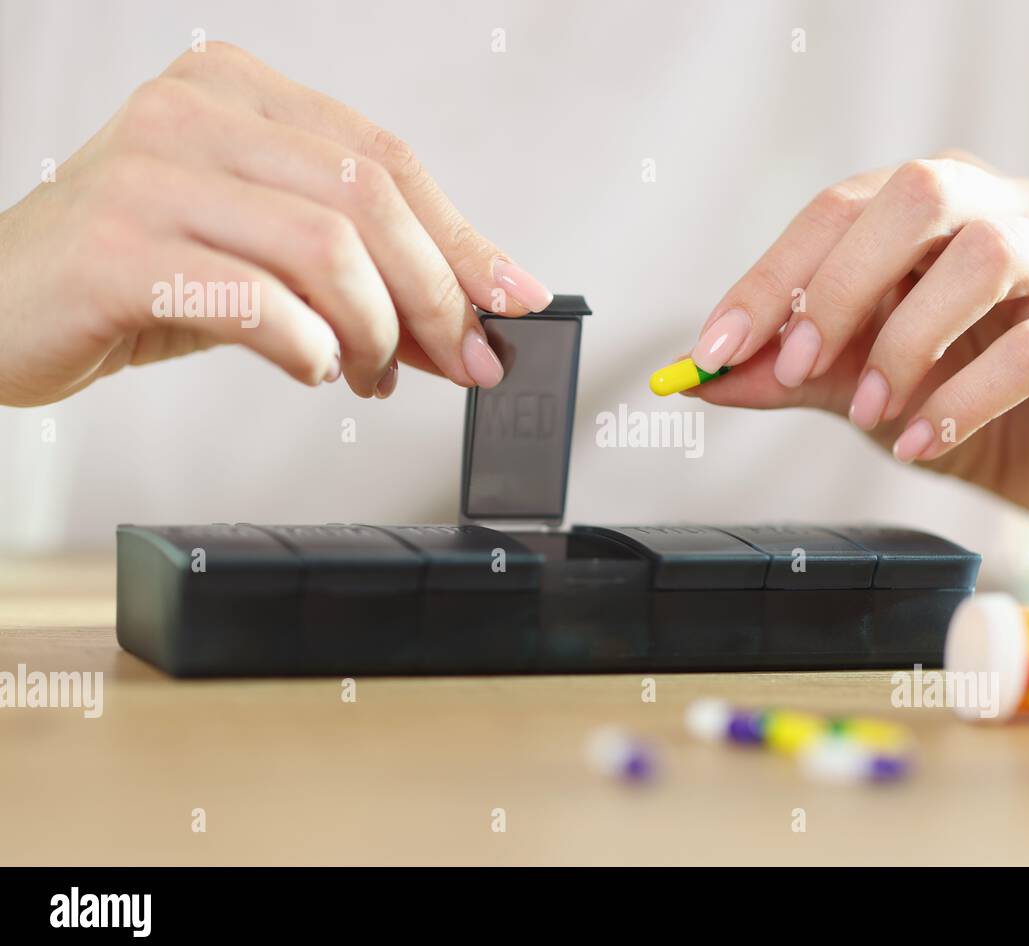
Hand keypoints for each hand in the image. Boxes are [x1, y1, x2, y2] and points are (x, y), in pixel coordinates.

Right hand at [0, 42, 551, 407]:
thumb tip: (465, 326)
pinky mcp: (117, 249)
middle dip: (435, 292)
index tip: (515, 298)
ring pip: (325, 246)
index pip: (385, 158)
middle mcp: (191, 113)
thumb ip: (357, 280)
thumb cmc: (131, 279)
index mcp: (235, 93)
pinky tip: (313, 367)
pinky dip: (308, 345)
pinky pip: (256, 299)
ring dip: (376, 330)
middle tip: (463, 359)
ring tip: (371, 373)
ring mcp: (149, 173)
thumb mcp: (260, 262)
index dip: (462, 236)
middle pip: (368, 197)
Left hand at [685, 152, 1028, 517]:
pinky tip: (923, 442)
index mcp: (936, 211)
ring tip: (873, 415)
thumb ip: (787, 372)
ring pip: (988, 254)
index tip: (715, 350)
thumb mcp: (858, 386)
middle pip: (920, 195)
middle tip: (801, 368)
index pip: (842, 209)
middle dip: (841, 286)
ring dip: (906, 341)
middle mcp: (1007, 212)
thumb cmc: (964, 403)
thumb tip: (699, 377)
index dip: (773, 277)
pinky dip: (965, 398)